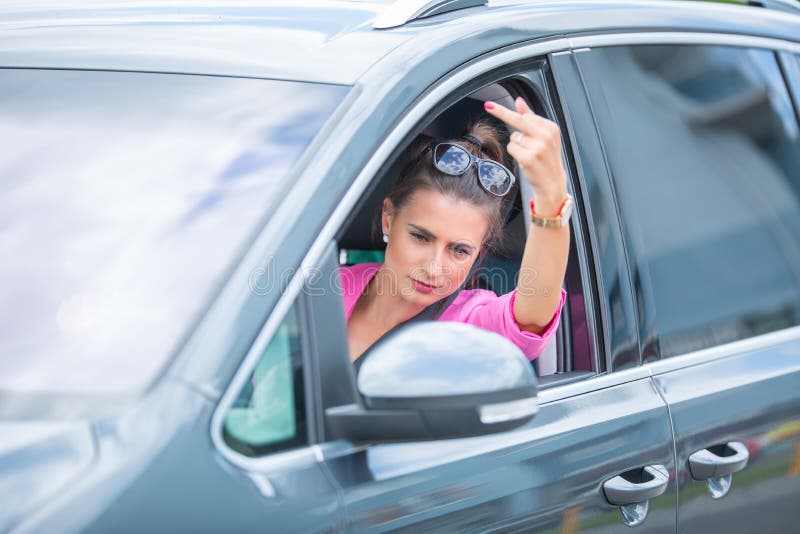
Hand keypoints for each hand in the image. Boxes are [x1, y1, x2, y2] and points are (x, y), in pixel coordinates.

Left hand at [484, 97, 567, 214]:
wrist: (552, 182)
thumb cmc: (547, 158)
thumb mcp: (543, 136)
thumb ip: (531, 117)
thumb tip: (519, 101)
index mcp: (551, 127)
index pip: (526, 115)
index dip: (509, 111)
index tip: (493, 105)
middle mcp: (546, 135)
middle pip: (518, 120)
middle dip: (501, 112)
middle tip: (488, 106)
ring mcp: (538, 147)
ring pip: (514, 137)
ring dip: (516, 144)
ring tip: (529, 153)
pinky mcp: (529, 158)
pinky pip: (512, 148)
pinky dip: (514, 153)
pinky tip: (525, 159)